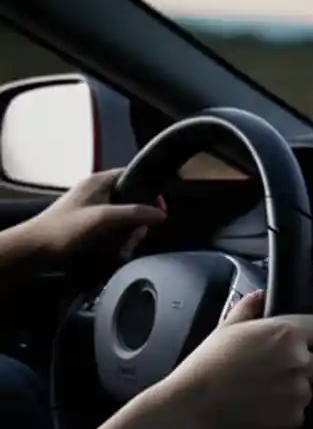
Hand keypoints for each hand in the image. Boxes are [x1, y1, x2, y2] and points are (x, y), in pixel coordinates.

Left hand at [25, 168, 165, 261]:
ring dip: (128, 236)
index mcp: (100, 182)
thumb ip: (134, 213)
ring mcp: (94, 209)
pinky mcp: (90, 225)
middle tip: (135, 237)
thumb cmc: (67, 228)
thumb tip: (162, 214)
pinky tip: (117, 253)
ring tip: (122, 250)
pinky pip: (114, 229)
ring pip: (125, 219)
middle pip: (133, 201)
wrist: (35, 248)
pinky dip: (118, 241)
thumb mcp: (104, 218)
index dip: (149, 190)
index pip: (133, 175)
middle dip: (137, 222)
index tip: (159, 209)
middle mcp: (98, 192)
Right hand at [158, 291, 312, 428]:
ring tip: (258, 394)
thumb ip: (249, 308)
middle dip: (296, 366)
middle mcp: (300, 361)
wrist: (190, 411)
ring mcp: (300, 393)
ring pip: (306, 388)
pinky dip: (282, 414)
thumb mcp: (225, 329)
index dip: (310, 335)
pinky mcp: (295, 420)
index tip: (295, 342)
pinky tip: (257, 412)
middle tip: (266, 372)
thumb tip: (261, 296)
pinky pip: (297, 413)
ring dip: (290, 391)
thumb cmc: (206, 366)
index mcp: (287, 334)